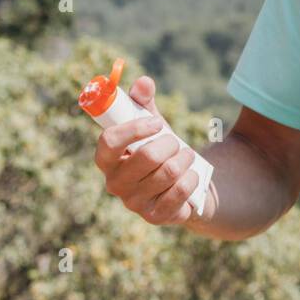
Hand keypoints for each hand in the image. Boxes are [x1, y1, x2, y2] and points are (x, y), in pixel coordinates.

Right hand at [92, 75, 198, 225]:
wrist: (182, 184)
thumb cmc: (159, 149)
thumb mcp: (152, 125)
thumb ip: (144, 102)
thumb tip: (144, 82)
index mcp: (107, 159)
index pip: (109, 142)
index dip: (134, 129)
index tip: (158, 122)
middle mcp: (115, 184)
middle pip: (146, 157)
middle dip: (170, 144)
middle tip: (177, 142)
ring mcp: (134, 203)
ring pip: (168, 172)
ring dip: (185, 158)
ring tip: (187, 155)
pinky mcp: (156, 217)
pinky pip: (180, 191)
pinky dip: (191, 178)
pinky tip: (191, 175)